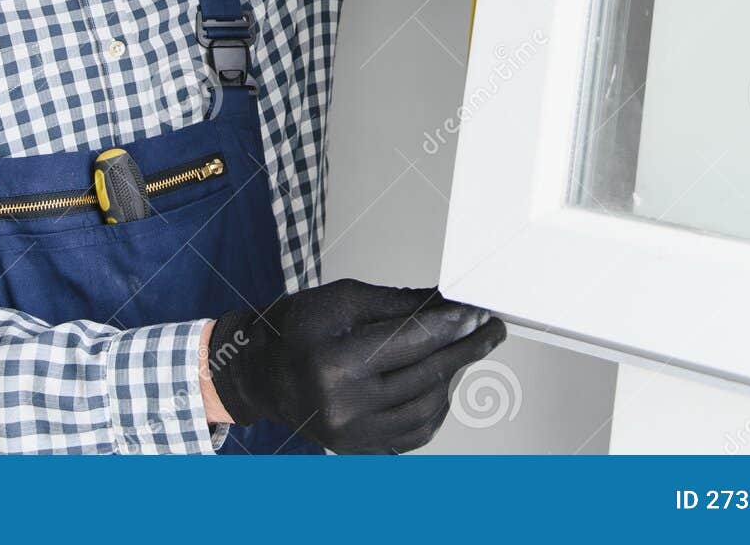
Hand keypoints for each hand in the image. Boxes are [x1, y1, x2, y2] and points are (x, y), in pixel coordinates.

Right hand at [207, 278, 506, 453]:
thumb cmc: (295, 330)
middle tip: (490, 331)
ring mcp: (353, 435)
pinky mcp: (359, 449)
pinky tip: (441, 383)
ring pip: (427, 408)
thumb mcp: (341, 300)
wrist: (259, 374)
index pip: (411, 341)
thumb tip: (447, 302)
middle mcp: (345, 406)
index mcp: (336, 363)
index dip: (451, 324)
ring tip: (464, 352)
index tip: (477, 313)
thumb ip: (397, 303)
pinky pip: (414, 433)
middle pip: (425, 375)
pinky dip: (435, 407)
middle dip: (464, 349)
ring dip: (453, 378)